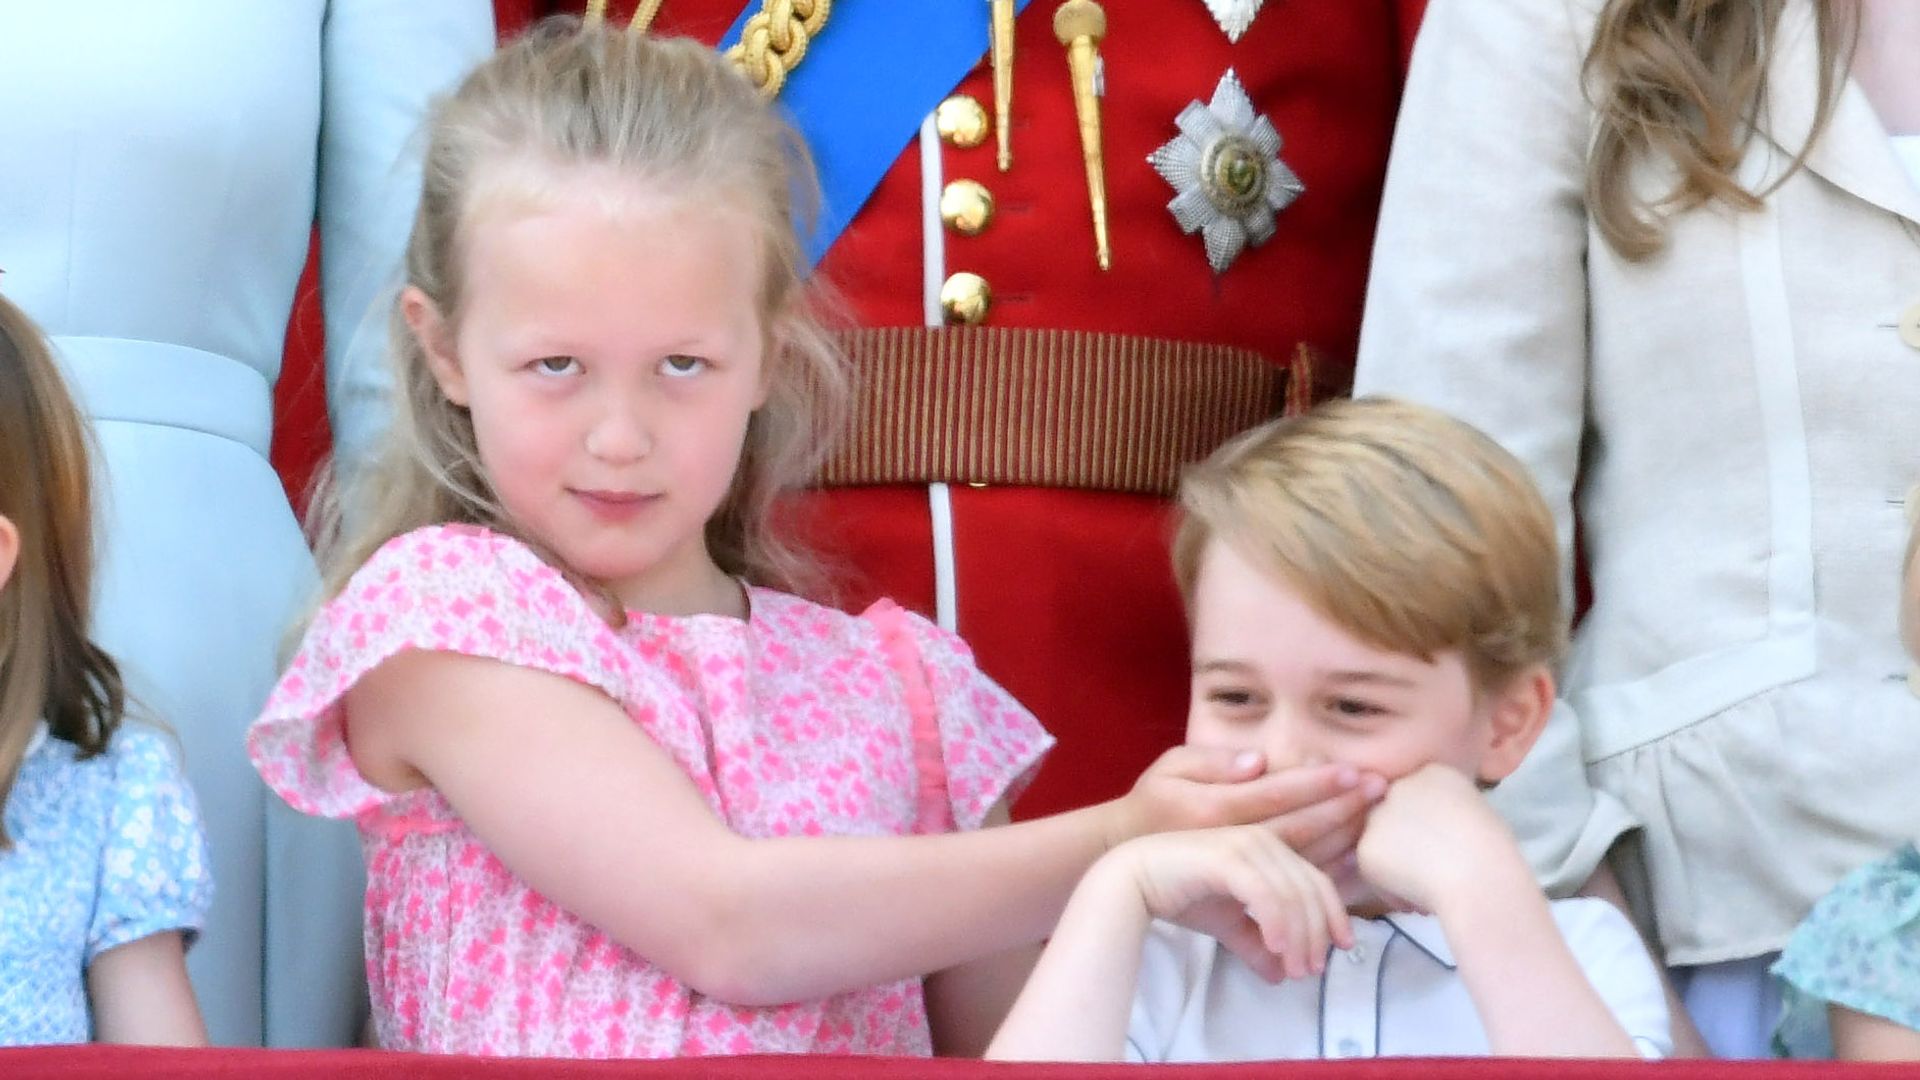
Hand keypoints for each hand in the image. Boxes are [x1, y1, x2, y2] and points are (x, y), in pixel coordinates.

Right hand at [1110, 748, 1385, 867]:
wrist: (1123, 866)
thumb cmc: (1147, 809)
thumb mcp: (1169, 771)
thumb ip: (1212, 763)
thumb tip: (1256, 762)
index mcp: (1220, 803)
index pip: (1280, 791)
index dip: (1319, 782)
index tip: (1355, 772)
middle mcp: (1233, 834)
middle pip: (1299, 821)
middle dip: (1343, 805)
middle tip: (1383, 788)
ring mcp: (1237, 862)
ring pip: (1299, 852)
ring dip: (1339, 836)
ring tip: (1372, 821)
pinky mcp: (1237, 888)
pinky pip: (1287, 881)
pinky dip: (1318, 873)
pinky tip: (1346, 863)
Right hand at [1111, 826, 1353, 981]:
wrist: (1132, 878)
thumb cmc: (1180, 893)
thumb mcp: (1227, 922)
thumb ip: (1256, 942)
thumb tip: (1279, 976)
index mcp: (1269, 848)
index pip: (1316, 881)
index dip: (1334, 915)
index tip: (1343, 948)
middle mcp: (1263, 840)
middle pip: (1311, 889)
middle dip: (1318, 934)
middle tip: (1311, 971)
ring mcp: (1245, 845)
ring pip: (1292, 895)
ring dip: (1300, 937)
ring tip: (1295, 970)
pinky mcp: (1227, 857)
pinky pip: (1265, 894)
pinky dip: (1277, 923)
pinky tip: (1276, 949)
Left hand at [1354, 763, 1524, 915]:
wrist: (1480, 877)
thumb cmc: (1494, 853)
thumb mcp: (1479, 817)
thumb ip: (1450, 814)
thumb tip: (1439, 833)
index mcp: (1435, 773)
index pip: (1420, 798)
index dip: (1430, 830)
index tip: (1447, 849)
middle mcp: (1400, 786)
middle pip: (1396, 818)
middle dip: (1408, 846)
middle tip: (1431, 873)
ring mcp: (1378, 815)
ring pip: (1382, 845)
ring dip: (1398, 868)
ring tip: (1428, 890)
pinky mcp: (1365, 847)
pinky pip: (1374, 873)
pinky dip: (1391, 891)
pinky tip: (1415, 901)